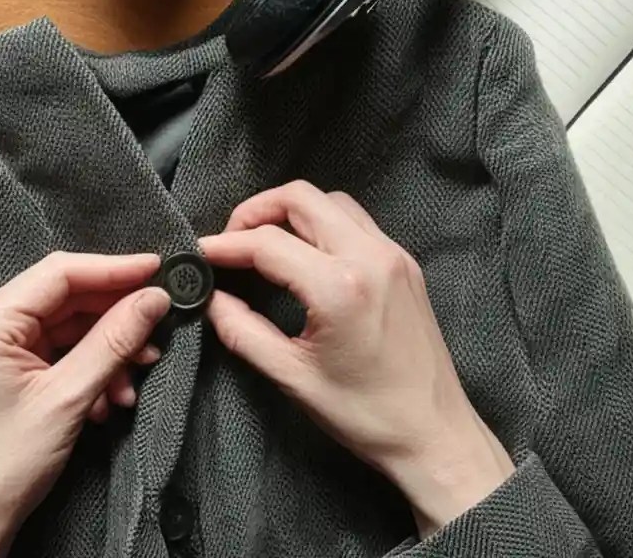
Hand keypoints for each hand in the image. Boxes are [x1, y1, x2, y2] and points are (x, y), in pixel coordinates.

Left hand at [0, 252, 170, 557]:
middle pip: (66, 298)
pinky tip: (110, 398)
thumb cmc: (4, 463)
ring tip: (133, 382)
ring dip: (107, 351)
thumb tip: (154, 298)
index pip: (60, 273)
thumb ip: (113, 341)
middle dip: (115, 317)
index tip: (159, 271)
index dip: (114, 269)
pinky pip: (59, 353)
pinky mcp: (7, 369)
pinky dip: (89, 369)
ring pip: (68, 328)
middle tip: (159, 328)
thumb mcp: (68, 398)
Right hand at [200, 181, 513, 536]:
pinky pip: (356, 221)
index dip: (225, 245)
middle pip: (300, 198)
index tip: (198, 255)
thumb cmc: (364, 413)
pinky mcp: (405, 263)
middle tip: (230, 242)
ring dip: (291, 212)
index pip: (267, 243)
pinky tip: (304, 254)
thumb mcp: (292, 376)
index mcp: (339, 287)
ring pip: (331, 201)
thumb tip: (211, 299)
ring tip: (264, 244)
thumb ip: (242, 331)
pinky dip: (322, 223)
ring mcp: (392, 255)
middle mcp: (370, 256)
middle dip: (256, 211)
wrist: (434, 433)